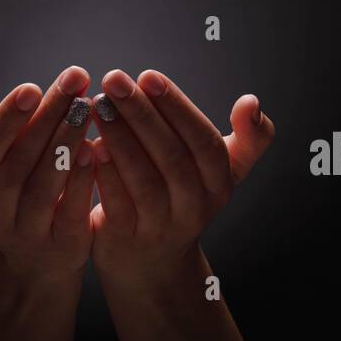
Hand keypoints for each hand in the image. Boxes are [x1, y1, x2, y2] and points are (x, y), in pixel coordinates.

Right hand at [0, 66, 97, 277]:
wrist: (32, 259)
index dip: (4, 121)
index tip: (30, 87)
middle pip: (18, 162)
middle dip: (47, 116)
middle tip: (74, 80)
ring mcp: (27, 233)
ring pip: (45, 186)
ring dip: (67, 143)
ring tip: (86, 108)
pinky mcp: (63, 244)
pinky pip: (73, 210)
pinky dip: (85, 179)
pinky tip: (97, 148)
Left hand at [88, 69, 274, 289]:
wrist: (152, 264)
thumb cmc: (183, 198)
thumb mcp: (222, 172)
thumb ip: (247, 138)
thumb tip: (252, 101)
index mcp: (219, 183)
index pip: (204, 141)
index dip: (178, 108)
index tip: (149, 76)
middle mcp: (196, 207)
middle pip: (172, 157)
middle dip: (142, 114)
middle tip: (114, 79)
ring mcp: (161, 226)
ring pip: (143, 179)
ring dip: (119, 138)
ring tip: (97, 105)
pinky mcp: (127, 238)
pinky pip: (116, 202)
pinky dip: (103, 172)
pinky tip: (88, 144)